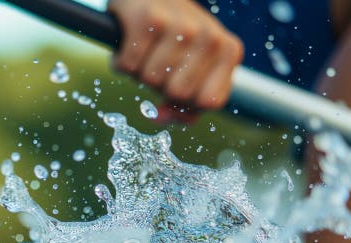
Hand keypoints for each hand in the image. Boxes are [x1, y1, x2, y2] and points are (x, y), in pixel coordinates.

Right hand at [108, 0, 243, 116]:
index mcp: (228, 51)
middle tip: (159, 63)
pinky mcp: (148, 19)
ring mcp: (180, 26)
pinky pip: (127, 65)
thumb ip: (186, 105)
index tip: (176, 88)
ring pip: (149, 79)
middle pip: (177, 93)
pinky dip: (121, 60)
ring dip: (139, 70)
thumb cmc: (174, 37)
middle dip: (160, 85)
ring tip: (146, 50)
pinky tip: (130, 42)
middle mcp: (210, 36)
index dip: (186, 103)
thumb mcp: (194, 68)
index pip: (209, 102)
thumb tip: (157, 116)